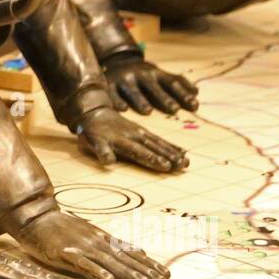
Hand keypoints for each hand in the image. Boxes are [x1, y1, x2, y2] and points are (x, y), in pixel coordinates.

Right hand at [12, 209, 169, 278]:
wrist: (35, 217)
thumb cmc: (61, 227)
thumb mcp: (90, 233)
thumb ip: (111, 244)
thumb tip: (138, 251)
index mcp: (102, 238)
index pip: (129, 252)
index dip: (148, 263)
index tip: (165, 273)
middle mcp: (96, 242)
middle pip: (123, 258)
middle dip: (144, 270)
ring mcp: (81, 247)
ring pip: (108, 262)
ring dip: (127, 273)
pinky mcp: (65, 252)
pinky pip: (83, 264)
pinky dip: (96, 272)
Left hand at [74, 107, 188, 171]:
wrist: (94, 112)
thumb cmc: (92, 131)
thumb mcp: (92, 140)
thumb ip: (102, 150)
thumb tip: (108, 162)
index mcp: (123, 140)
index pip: (140, 152)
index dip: (153, 159)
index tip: (166, 166)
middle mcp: (135, 136)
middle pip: (154, 148)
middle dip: (169, 157)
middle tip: (183, 165)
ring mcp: (141, 133)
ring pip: (159, 144)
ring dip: (173, 153)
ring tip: (186, 162)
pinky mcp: (144, 131)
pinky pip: (159, 139)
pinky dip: (171, 146)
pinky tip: (182, 152)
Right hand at [104, 54, 198, 114]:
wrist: (117, 61)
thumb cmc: (144, 75)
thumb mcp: (160, 75)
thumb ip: (178, 83)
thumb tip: (197, 92)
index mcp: (156, 74)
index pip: (172, 83)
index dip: (183, 94)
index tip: (194, 106)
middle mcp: (141, 75)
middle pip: (154, 87)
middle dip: (164, 97)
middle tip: (174, 109)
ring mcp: (125, 79)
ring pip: (133, 90)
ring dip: (140, 100)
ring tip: (148, 111)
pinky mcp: (110, 84)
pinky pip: (113, 93)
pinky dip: (117, 101)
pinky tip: (122, 109)